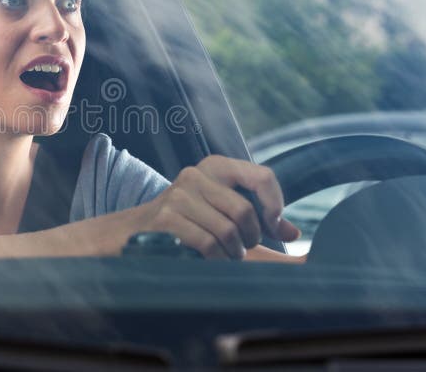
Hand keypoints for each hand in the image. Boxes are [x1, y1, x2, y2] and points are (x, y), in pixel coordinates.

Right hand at [132, 155, 299, 259]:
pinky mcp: (166, 218)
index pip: (261, 176)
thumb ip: (259, 219)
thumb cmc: (186, 223)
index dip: (274, 205)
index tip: (272, 225)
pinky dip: (215, 259)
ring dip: (232, 252)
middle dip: (250, 237)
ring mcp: (178, 195)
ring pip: (228, 230)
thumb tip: (293, 233)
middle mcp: (195, 175)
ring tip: (224, 254)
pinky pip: (208, 244)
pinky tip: (208, 259)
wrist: (133, 232)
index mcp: (214, 166)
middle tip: (242, 247)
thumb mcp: (221, 211)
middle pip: (246, 210)